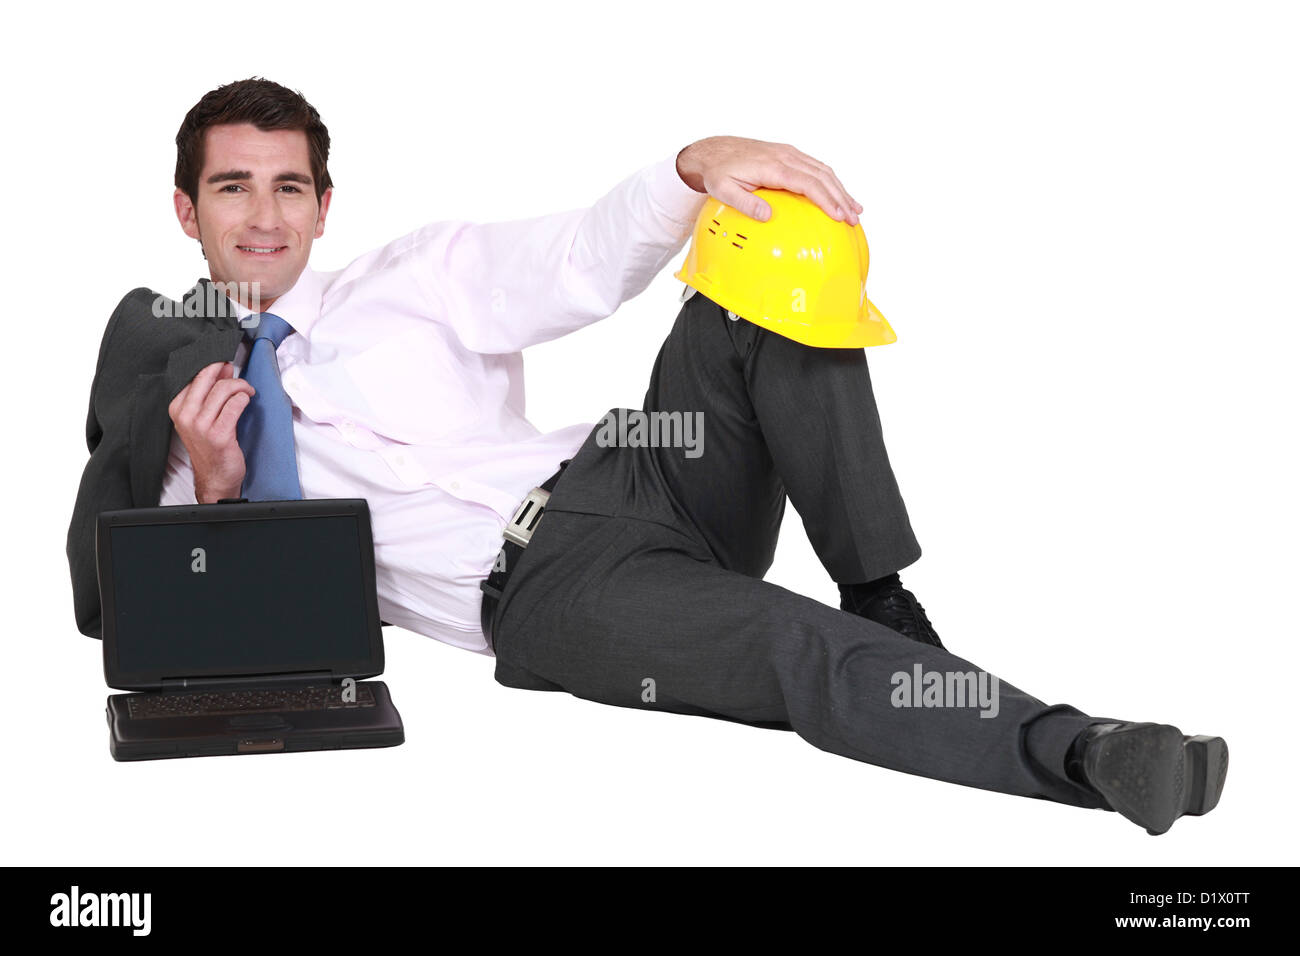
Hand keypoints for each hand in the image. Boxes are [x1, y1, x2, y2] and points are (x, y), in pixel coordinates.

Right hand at [168, 360, 255, 503]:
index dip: (212, 367)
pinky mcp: (219, 435)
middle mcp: (186, 416)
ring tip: (247, 391)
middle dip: (225, 371)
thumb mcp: (203, 417)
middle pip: (207, 378)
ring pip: (223, 390)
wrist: (216, 478)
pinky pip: (235, 405)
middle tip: (237, 375)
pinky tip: (247, 401)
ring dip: (241, 386)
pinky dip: (244, 399)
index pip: (193, 376)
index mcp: (178, 409)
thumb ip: (210, 392)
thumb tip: (223, 368)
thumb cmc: (210, 447)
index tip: (224, 365)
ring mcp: (201, 426)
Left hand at [675, 135, 863, 224]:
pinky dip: (830, 181)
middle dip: (841, 198)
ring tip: (855, 209)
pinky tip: (838, 194)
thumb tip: (768, 216)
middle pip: (822, 177)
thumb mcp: (723, 190)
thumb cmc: (718, 171)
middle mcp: (785, 156)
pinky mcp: (789, 154)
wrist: (714, 151)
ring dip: (840, 190)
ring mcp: (789, 153)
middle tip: (854, 219)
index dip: (826, 200)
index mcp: (773, 166)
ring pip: (822, 170)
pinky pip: (815, 167)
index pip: (808, 183)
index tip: (838, 216)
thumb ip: (745, 203)